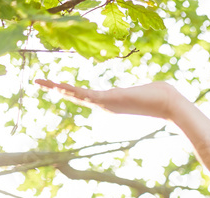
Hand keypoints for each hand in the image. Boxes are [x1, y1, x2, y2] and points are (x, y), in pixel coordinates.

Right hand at [35, 79, 180, 120]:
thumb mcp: (148, 89)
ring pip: (76, 95)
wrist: (169, 104)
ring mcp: (107, 104)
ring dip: (58, 87)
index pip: (88, 95)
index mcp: (113, 101)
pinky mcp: (109, 101)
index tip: (60, 86)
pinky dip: (70, 90)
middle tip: (39, 82)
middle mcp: (107, 104)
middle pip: (77, 96)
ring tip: (40, 82)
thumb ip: (146, 90)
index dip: (73, 91)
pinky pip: (84, 94)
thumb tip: (156, 90)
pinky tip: (56, 86)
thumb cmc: (162, 95)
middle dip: (58, 89)